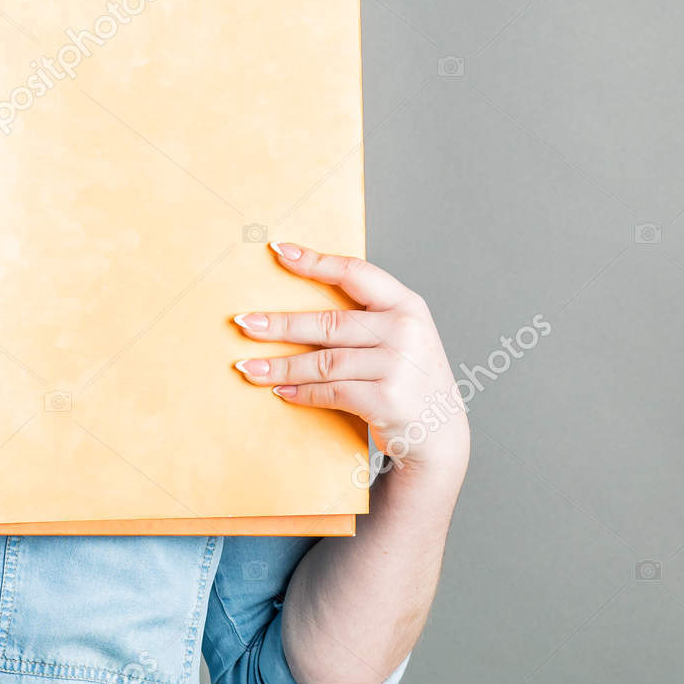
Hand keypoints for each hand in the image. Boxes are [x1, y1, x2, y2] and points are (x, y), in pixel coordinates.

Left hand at [231, 241, 468, 481]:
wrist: (439, 433)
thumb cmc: (407, 377)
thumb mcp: (400, 336)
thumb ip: (366, 316)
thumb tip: (297, 300)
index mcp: (407, 305)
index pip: (355, 273)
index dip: (314, 262)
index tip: (278, 251)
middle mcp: (405, 331)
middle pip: (329, 323)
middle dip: (280, 325)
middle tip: (243, 324)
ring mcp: (398, 367)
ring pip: (324, 362)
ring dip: (280, 366)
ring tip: (247, 366)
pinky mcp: (386, 401)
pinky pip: (331, 392)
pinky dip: (301, 392)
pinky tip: (279, 391)